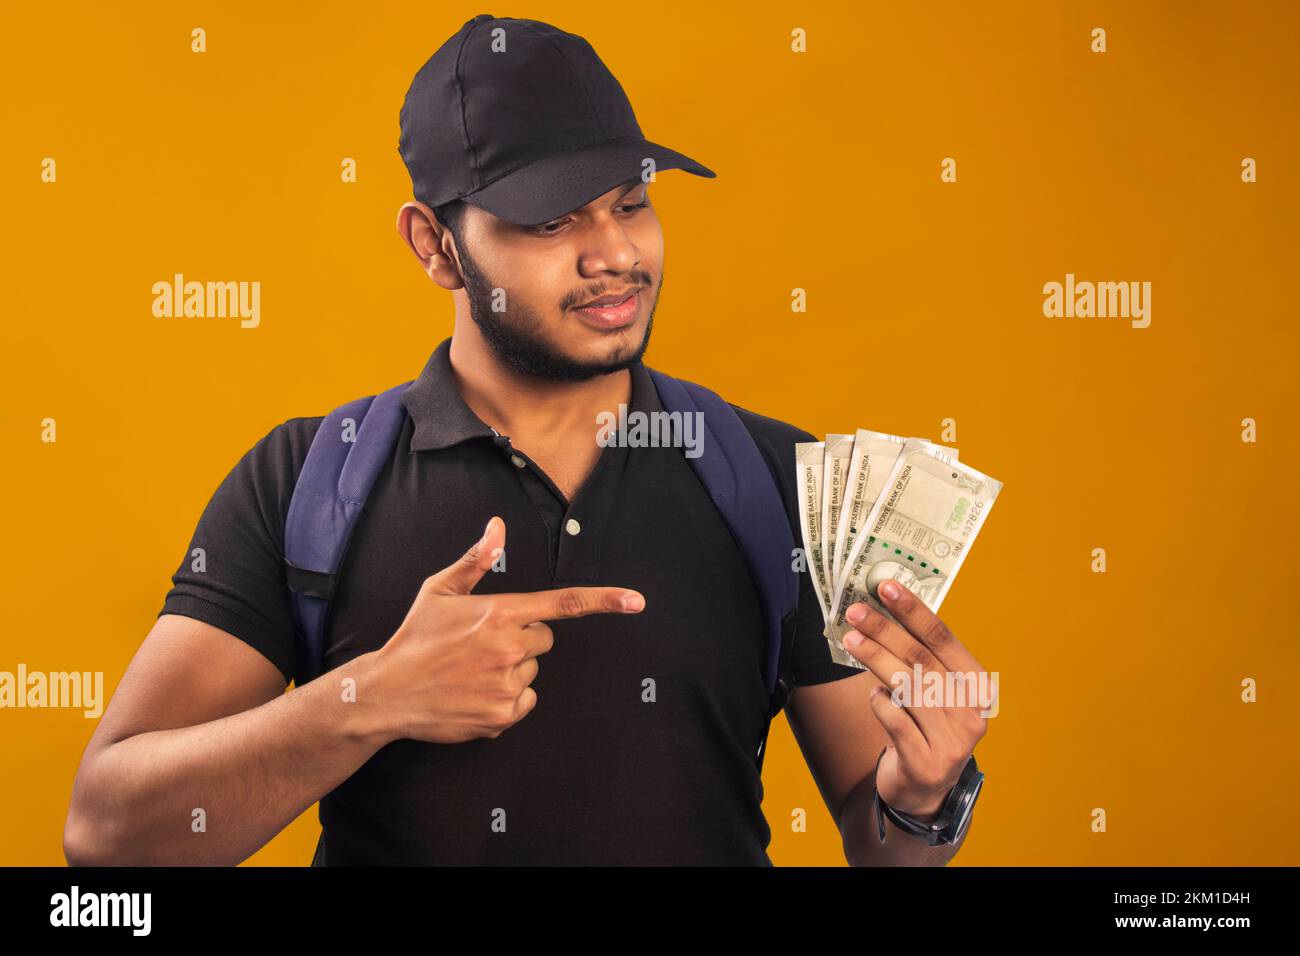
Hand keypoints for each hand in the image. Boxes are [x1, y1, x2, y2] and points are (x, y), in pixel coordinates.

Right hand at [370, 516, 644, 744]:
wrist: (387, 692)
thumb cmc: (415, 637)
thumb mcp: (439, 591)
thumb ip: (475, 559)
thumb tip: (498, 525)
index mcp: (499, 613)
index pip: (563, 604)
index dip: (605, 600)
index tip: (637, 600)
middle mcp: (509, 648)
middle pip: (544, 639)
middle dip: (522, 638)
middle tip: (481, 644)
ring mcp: (507, 685)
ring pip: (532, 671)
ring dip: (511, 669)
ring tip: (471, 670)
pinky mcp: (502, 715)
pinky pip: (525, 702)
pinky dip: (506, 699)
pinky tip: (475, 692)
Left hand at [841, 579, 990, 819]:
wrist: (925, 789)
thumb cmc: (926, 727)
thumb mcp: (934, 692)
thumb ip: (920, 658)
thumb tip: (882, 609)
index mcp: (978, 687)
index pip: (944, 639)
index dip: (913, 610)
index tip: (886, 588)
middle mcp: (971, 713)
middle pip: (921, 659)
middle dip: (885, 630)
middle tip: (855, 611)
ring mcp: (952, 742)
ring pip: (906, 686)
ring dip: (874, 658)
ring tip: (851, 640)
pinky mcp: (925, 762)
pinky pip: (894, 719)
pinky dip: (879, 702)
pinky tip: (875, 696)